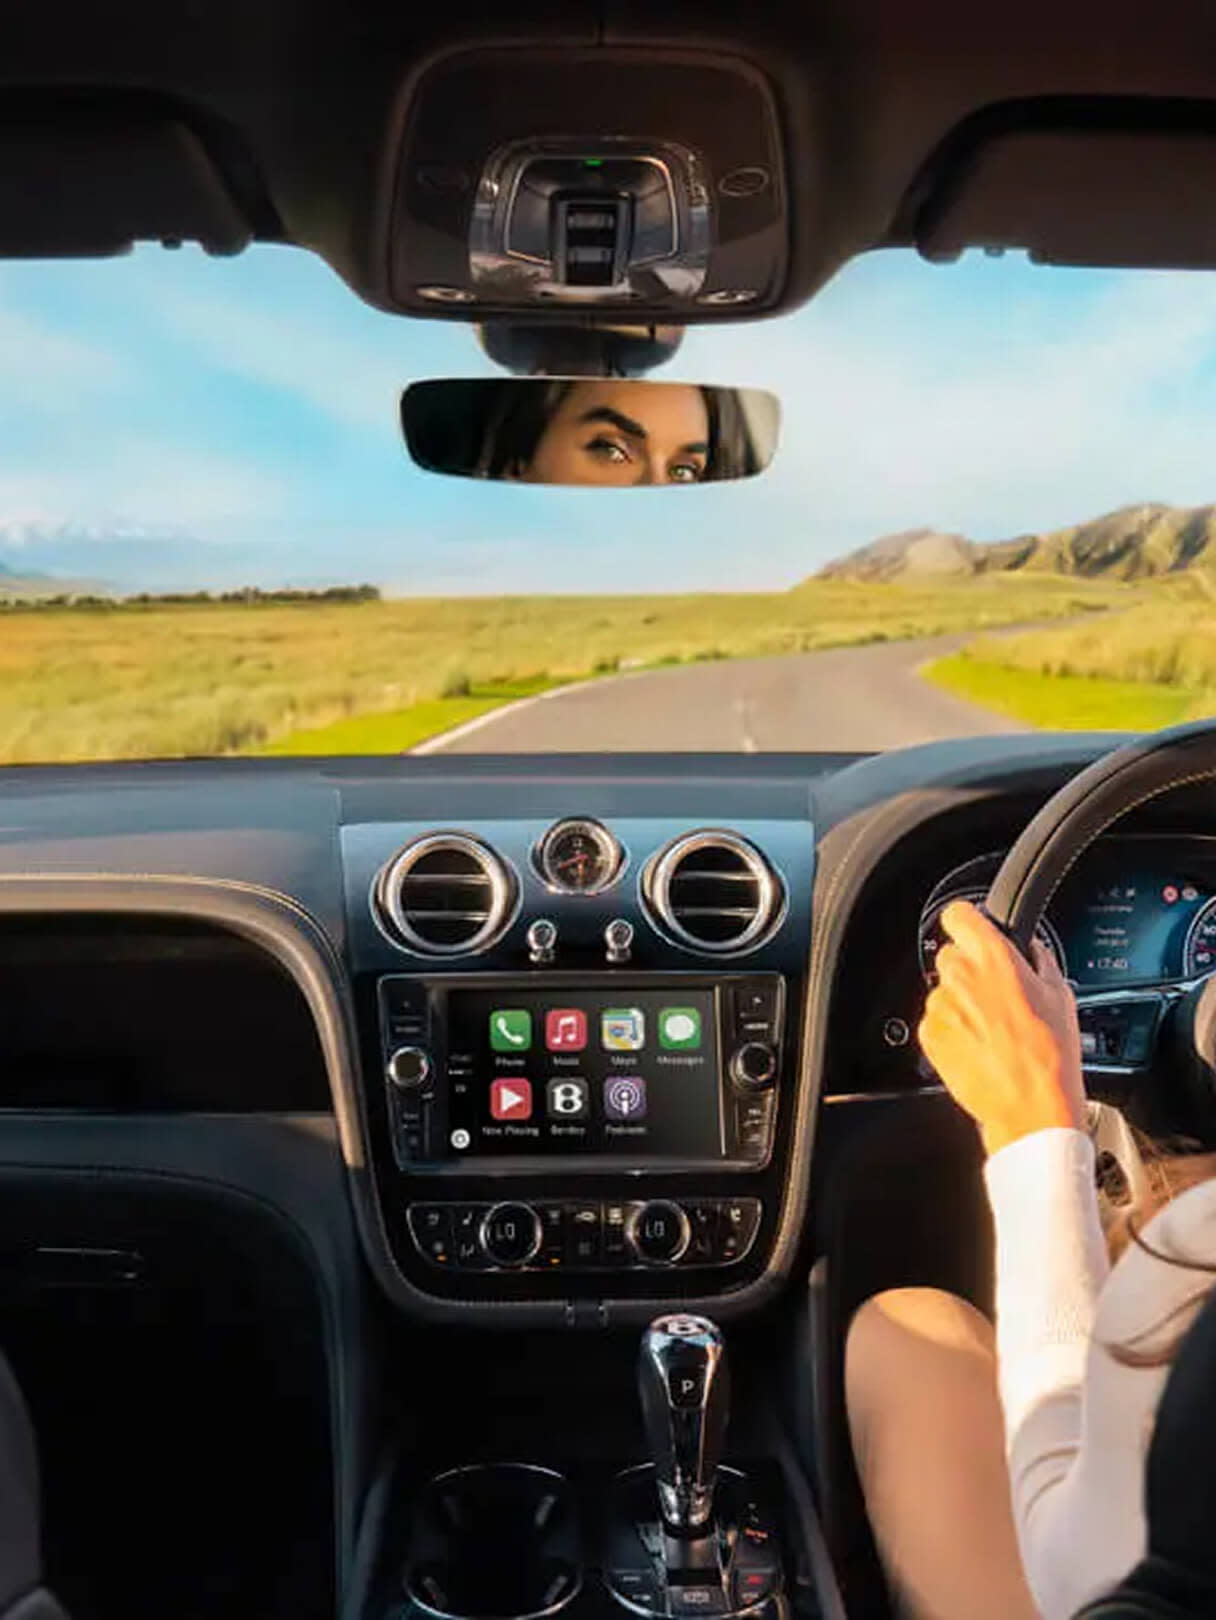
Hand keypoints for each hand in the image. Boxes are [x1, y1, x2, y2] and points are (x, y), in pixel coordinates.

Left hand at [919, 899, 1085, 1156]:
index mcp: (992, 957)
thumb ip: (1037, 958)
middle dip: (970, 968)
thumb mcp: (1060, 993)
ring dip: (961, 1002)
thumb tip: (1028, 946)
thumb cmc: (1050, 1054)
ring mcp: (940, 1007)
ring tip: (993, 1029)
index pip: (958, 914)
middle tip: (996, 994)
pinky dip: (953, 1029)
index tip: (976, 933)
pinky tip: (980, 1046)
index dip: (969, 923)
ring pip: (943, 990)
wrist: (1031, 1106)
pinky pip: (937, 1020)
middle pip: (951, 954)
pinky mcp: (929, 1035)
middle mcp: (959, 977)